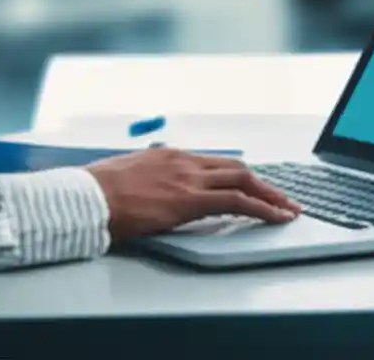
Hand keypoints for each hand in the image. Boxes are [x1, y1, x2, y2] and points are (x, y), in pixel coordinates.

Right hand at [85, 148, 302, 239]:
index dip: (239, 175)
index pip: (215, 163)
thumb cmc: (95, 192)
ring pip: (243, 181)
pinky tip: (275, 218)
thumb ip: (146, 179)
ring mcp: (188, 178)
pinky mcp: (189, 200)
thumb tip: (149, 188)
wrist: (84, 197)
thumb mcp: (125, 176)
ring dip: (271, 195)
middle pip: (236, 168)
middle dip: (264, 183)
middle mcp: (184, 161)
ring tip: (288, 210)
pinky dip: (262, 208)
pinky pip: (237, 201)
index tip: (254, 185)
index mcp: (169, 156)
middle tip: (282, 197)